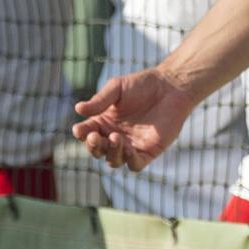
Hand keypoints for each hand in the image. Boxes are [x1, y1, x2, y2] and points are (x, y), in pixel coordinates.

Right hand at [71, 68, 196, 171]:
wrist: (170, 87)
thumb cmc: (142, 84)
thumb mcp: (117, 88)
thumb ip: (99, 100)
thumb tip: (78, 109)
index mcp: (104, 122)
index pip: (87, 133)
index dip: (81, 133)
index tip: (79, 130)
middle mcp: (114, 136)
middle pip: (98, 150)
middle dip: (94, 146)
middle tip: (95, 136)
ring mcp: (130, 146)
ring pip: (114, 160)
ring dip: (111, 153)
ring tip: (115, 138)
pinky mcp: (147, 152)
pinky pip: (134, 164)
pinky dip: (129, 161)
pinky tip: (128, 149)